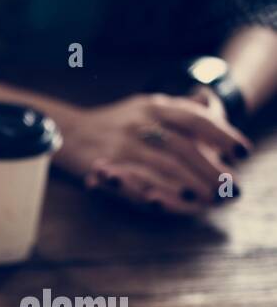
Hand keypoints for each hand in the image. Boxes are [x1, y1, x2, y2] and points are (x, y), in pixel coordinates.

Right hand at [55, 93, 251, 214]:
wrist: (64, 129)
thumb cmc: (112, 122)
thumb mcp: (145, 106)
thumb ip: (178, 109)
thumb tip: (210, 104)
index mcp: (155, 106)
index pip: (196, 119)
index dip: (222, 134)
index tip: (241, 152)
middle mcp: (139, 122)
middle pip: (182, 146)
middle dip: (208, 169)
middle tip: (229, 187)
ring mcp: (120, 143)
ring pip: (161, 165)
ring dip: (185, 183)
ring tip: (205, 198)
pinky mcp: (102, 162)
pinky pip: (131, 180)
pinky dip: (150, 191)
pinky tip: (164, 201)